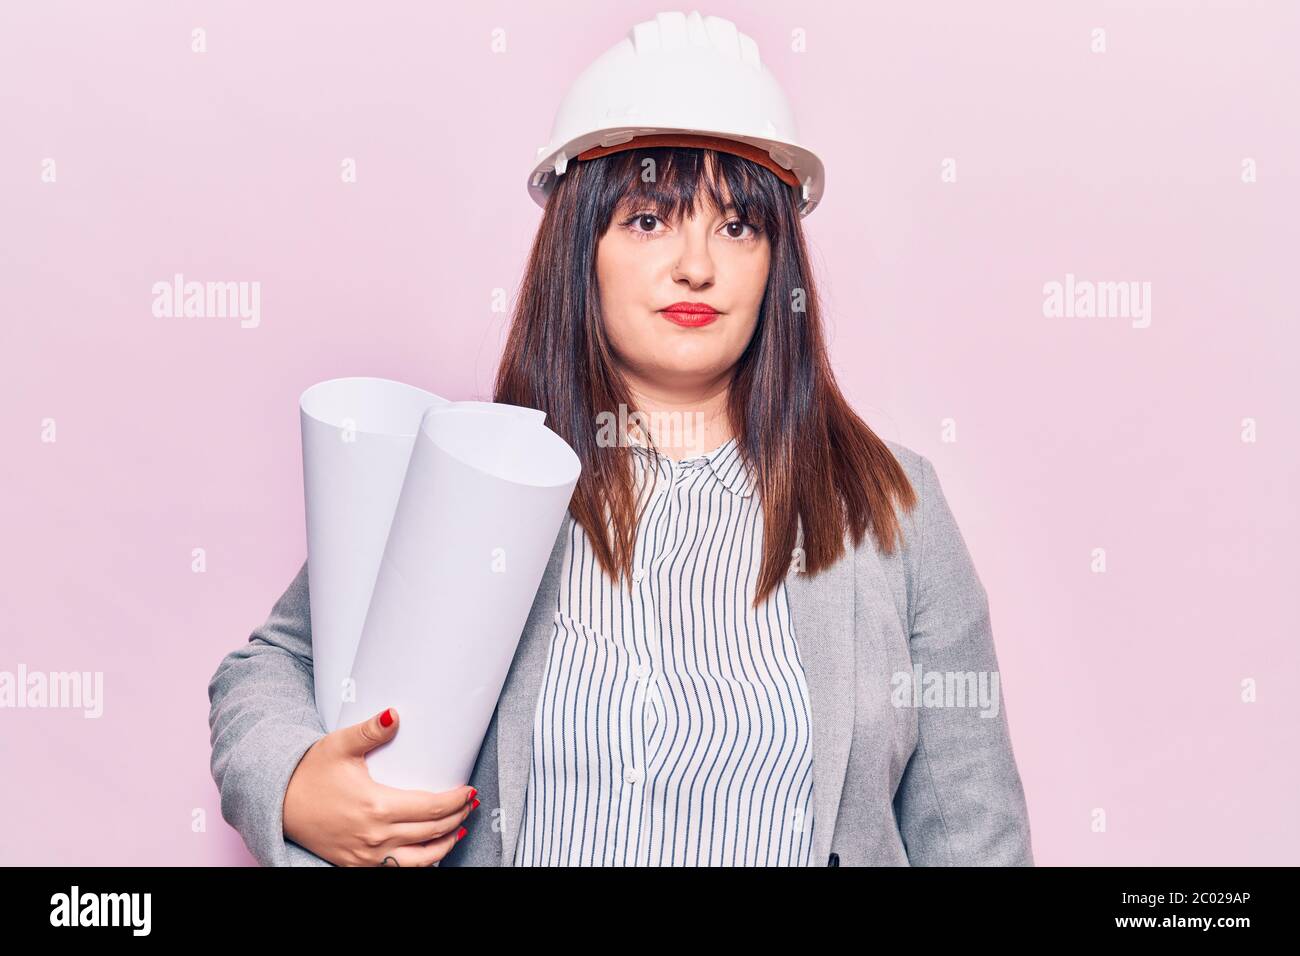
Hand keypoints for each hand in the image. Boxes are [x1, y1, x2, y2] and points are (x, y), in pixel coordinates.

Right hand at [282, 706, 478, 865]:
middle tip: (469, 804)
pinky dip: (420, 863)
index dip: (456, 800)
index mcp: (377, 807)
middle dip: (457, 818)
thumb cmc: (308, 774)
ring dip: (445, 845)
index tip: (469, 791)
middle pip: (432, 833)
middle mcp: (375, 837)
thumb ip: (371, 730)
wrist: (278, 803)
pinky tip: (429, 851)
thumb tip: (395, 713)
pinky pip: (397, 871)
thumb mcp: (339, 745)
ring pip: (420, 861)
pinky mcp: (356, 865)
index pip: (432, 808)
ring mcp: (366, 856)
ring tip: (459, 829)